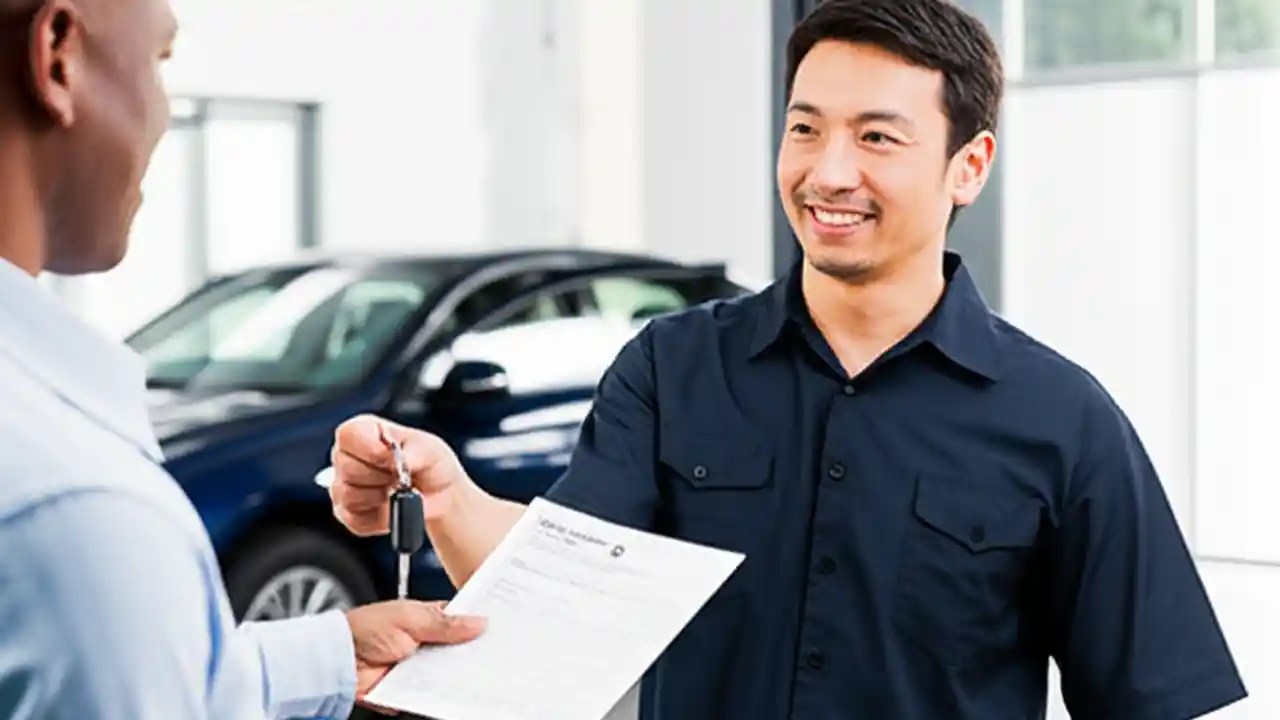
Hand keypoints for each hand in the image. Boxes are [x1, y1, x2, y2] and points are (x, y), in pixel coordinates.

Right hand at [330, 415, 468, 535]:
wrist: (437, 495)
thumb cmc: (429, 464)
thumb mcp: (430, 449)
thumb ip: (414, 452)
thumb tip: (403, 461)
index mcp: (364, 430)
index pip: (349, 434)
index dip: (370, 449)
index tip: (391, 460)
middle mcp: (347, 455)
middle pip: (347, 467)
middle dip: (380, 476)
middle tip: (399, 477)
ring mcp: (342, 485)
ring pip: (348, 495)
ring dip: (379, 496)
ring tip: (395, 490)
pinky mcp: (347, 514)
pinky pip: (355, 519)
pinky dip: (377, 517)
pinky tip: (389, 506)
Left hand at [346, 600, 485, 708]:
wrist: (338, 661)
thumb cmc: (365, 629)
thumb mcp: (410, 619)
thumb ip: (445, 623)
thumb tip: (477, 622)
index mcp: (427, 618)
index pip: (460, 619)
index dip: (478, 623)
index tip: (498, 627)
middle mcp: (426, 642)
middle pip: (459, 649)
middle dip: (474, 652)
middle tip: (495, 654)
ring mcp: (419, 666)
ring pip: (449, 672)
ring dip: (461, 674)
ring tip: (481, 674)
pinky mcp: (412, 688)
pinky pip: (433, 692)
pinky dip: (444, 693)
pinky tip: (457, 692)